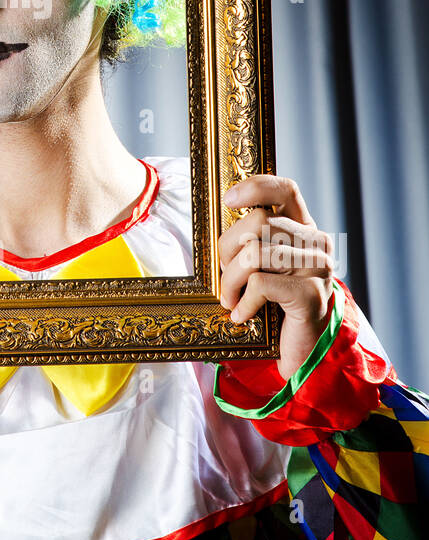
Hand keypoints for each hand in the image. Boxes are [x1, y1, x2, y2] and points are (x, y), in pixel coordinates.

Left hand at [218, 175, 335, 380]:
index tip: (229, 200)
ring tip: (229, 299)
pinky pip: (260, 284)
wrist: (304, 353)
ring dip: (230, 280)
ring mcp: (317, 268)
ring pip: (254, 252)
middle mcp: (316, 243)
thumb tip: (222, 222)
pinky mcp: (311, 295)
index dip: (256, 187)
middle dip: (228, 249)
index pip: (284, 190)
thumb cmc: (277, 306)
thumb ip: (255, 241)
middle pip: (258, 221)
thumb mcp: (266, 266)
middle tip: (224, 278)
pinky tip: (242, 314)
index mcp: (304, 229)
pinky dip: (243, 302)